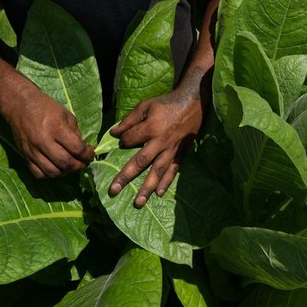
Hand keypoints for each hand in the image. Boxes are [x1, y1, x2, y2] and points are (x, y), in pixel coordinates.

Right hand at [3, 83, 93, 178]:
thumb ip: (75, 133)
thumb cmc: (45, 107)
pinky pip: (38, 173)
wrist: (20, 106)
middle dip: (79, 166)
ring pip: (53, 172)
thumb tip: (82, 149)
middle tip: (83, 162)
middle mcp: (44, 141)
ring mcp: (33, 151)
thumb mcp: (66, 114)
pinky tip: (55, 168)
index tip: (91, 153)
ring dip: (65, 172)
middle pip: (66, 163)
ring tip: (70, 166)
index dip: (88, 155)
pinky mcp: (25, 156)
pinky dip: (49, 174)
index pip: (77, 149)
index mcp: (57, 128)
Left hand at [108, 89, 202, 206]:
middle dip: (126, 176)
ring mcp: (171, 150)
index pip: (129, 140)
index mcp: (151, 127)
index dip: (122, 140)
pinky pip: (173, 170)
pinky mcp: (181, 153)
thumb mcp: (146, 105)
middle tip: (114, 190)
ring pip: (157, 171)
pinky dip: (166, 182)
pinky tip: (158, 193)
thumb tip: (114, 132)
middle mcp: (160, 142)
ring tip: (138, 203)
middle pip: (140, 162)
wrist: (193, 103)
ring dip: (147, 188)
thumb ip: (130, 119)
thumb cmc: (167, 104)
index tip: (121, 140)